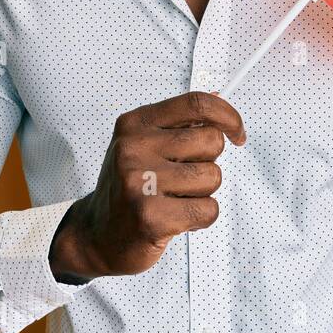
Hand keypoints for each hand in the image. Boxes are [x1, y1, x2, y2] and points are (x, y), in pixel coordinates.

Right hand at [49, 90, 244, 282]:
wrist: (95, 235)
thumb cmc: (127, 189)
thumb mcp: (144, 145)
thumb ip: (178, 124)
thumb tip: (217, 97)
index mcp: (135, 124)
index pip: (196, 104)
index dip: (227, 115)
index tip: (236, 132)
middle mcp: (133, 148)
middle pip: (211, 141)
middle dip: (208, 162)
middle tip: (182, 179)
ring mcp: (140, 182)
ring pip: (212, 177)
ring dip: (203, 193)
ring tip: (174, 200)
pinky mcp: (151, 217)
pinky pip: (208, 210)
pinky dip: (201, 218)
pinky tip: (175, 219)